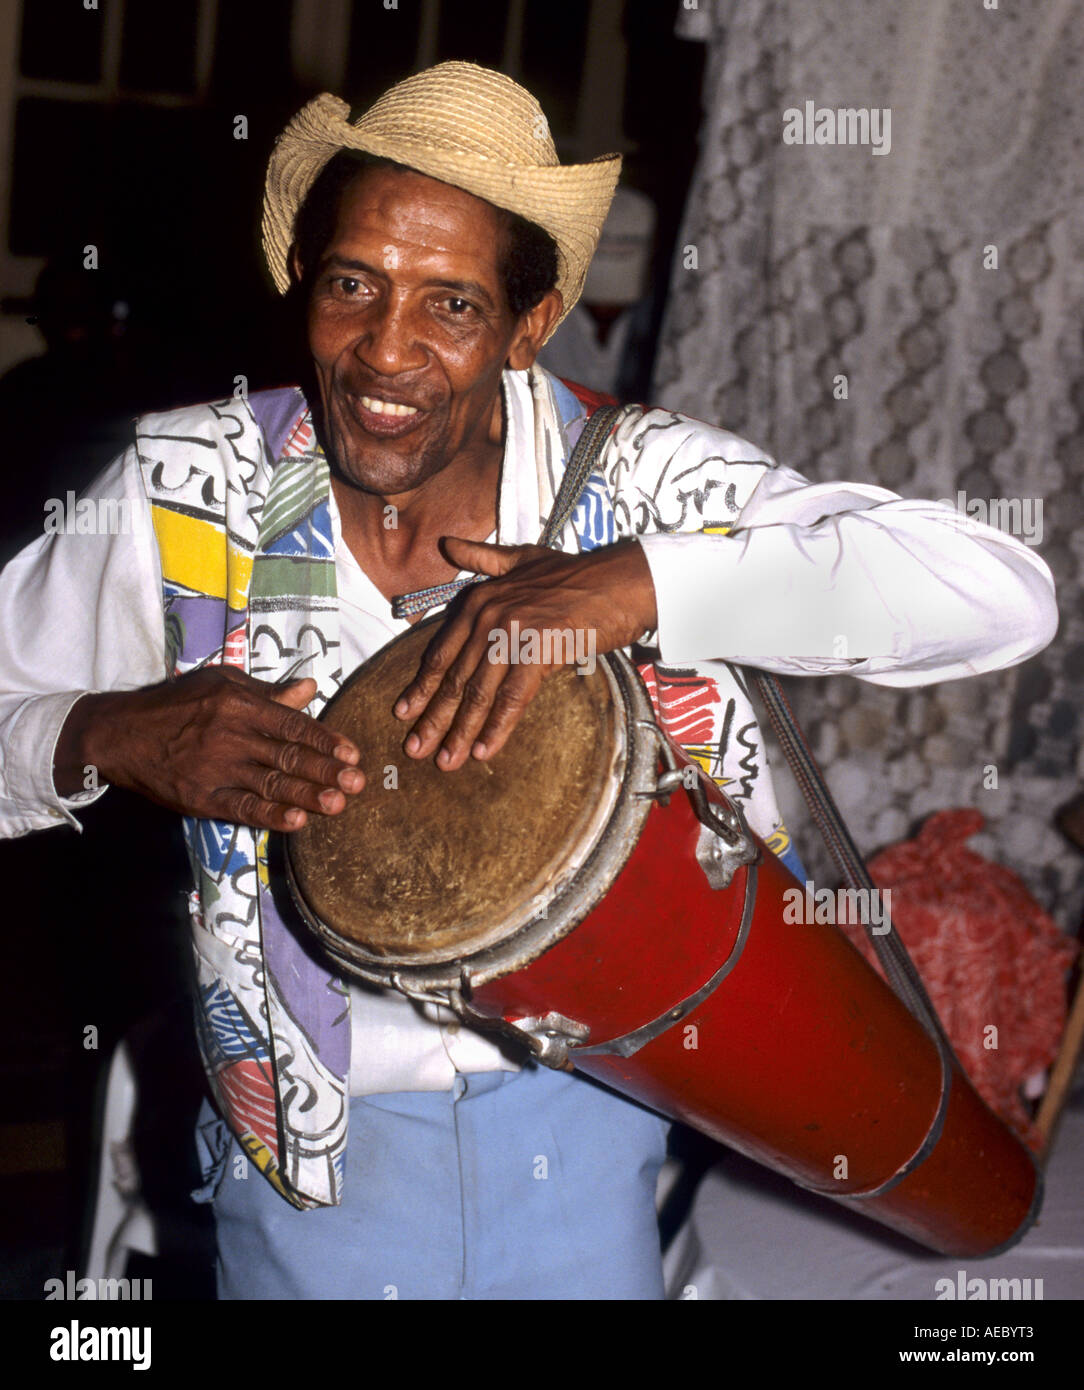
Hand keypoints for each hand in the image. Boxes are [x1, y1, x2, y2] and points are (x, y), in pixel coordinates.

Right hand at [56, 669, 364, 831]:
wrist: (121, 734)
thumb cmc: (177, 704)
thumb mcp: (221, 683)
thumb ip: (268, 691)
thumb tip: (311, 688)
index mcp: (238, 704)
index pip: (292, 725)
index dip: (325, 740)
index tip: (352, 753)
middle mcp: (230, 735)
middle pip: (288, 756)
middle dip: (326, 771)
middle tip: (358, 782)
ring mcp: (216, 768)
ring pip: (271, 784)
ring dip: (308, 796)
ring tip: (338, 804)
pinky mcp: (201, 796)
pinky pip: (243, 807)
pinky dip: (271, 815)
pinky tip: (297, 820)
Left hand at [394, 536, 656, 769]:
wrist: (620, 581)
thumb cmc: (576, 573)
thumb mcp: (521, 557)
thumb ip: (481, 558)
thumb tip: (447, 544)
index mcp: (479, 599)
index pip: (442, 651)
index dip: (422, 685)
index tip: (403, 712)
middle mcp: (488, 616)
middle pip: (455, 678)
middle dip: (433, 718)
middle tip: (415, 749)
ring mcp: (511, 634)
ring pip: (479, 693)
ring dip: (459, 732)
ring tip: (446, 761)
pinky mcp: (538, 651)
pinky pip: (512, 698)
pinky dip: (497, 728)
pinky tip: (483, 751)